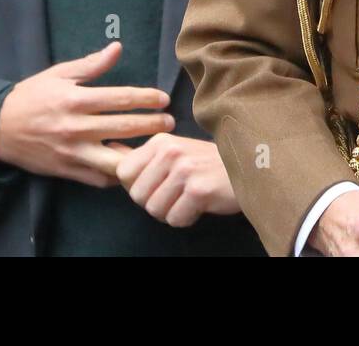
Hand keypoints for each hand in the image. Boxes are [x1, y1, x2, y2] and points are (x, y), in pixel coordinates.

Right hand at [0, 42, 173, 186]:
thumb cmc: (31, 96)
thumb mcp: (58, 74)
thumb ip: (91, 64)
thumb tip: (117, 47)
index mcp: (76, 100)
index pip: (121, 99)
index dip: (146, 99)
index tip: (164, 99)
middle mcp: (75, 127)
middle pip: (123, 127)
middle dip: (152, 125)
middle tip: (170, 123)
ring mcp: (71, 151)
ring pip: (113, 158)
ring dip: (139, 154)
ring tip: (156, 149)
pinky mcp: (66, 170)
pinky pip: (98, 178)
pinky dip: (117, 175)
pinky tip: (132, 166)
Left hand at [107, 133, 238, 224]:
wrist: (249, 170)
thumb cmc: (207, 165)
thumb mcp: (174, 151)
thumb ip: (141, 155)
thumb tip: (108, 150)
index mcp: (161, 140)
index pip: (122, 172)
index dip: (137, 185)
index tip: (159, 183)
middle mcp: (171, 151)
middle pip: (136, 195)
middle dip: (155, 202)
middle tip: (179, 192)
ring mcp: (185, 169)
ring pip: (154, 210)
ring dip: (171, 212)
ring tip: (189, 197)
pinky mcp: (198, 189)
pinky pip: (175, 219)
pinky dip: (186, 218)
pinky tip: (200, 204)